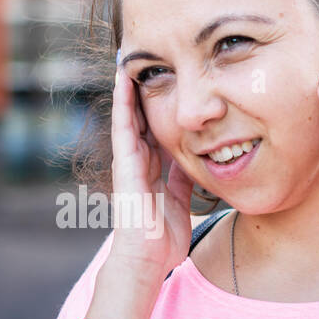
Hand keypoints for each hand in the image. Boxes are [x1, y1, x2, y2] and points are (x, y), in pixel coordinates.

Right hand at [106, 63, 196, 280]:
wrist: (146, 260)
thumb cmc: (161, 239)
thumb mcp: (181, 201)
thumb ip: (183, 181)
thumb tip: (197, 164)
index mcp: (151, 170)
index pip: (155, 130)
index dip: (159, 106)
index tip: (166, 82)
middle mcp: (137, 162)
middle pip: (140, 117)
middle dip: (143, 91)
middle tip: (146, 60)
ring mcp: (128, 162)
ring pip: (128, 116)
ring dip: (127, 88)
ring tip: (129, 59)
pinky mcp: (124, 164)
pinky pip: (122, 127)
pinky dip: (121, 104)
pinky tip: (122, 81)